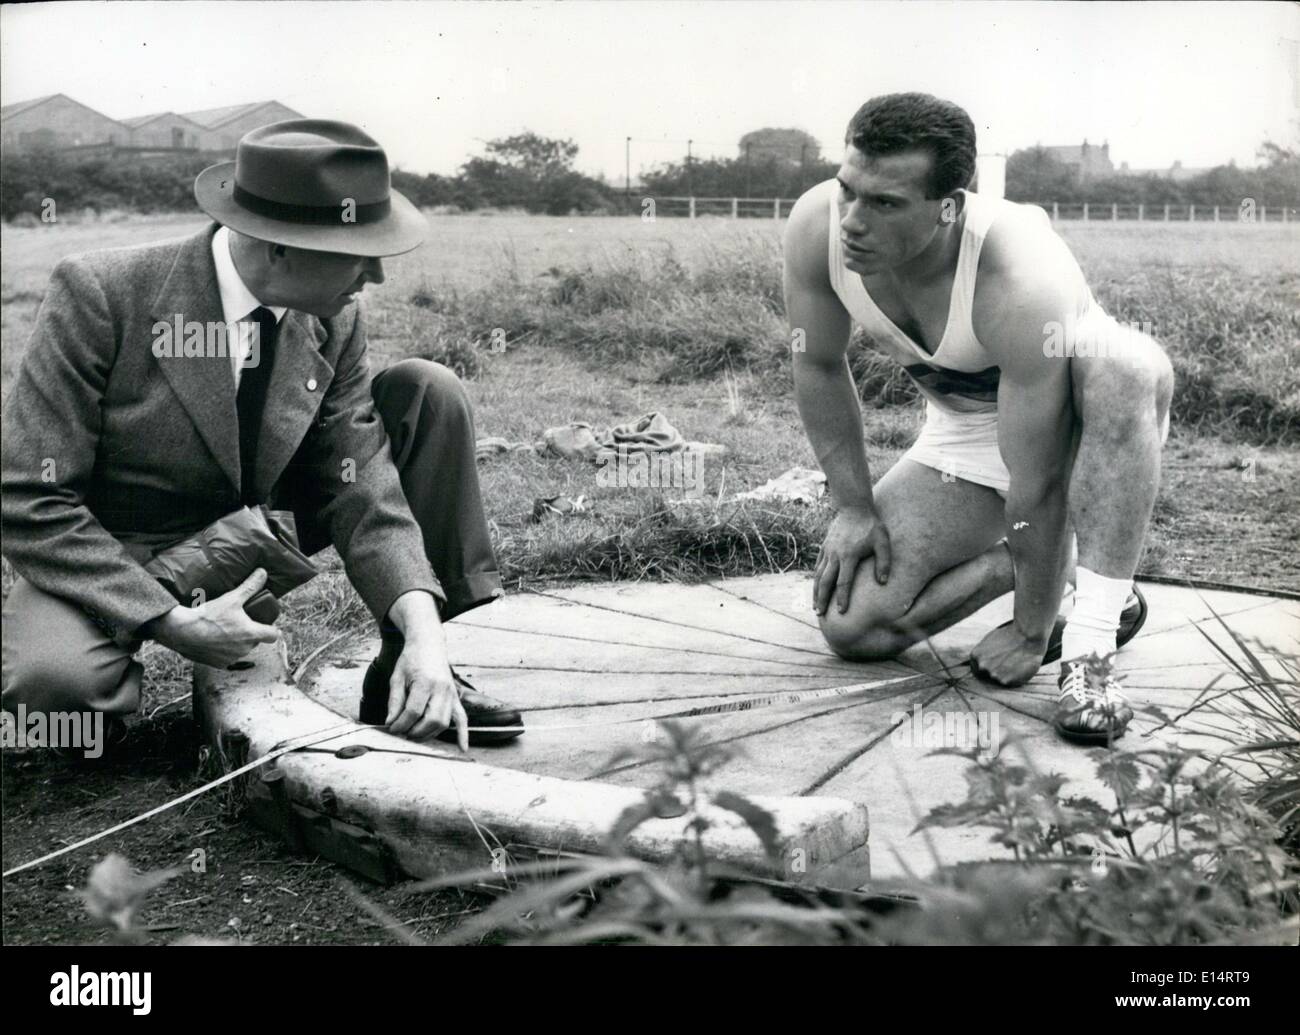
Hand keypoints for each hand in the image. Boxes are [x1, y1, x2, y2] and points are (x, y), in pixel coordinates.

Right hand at [144, 568, 280, 667]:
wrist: (181, 631)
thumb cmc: (209, 616)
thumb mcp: (232, 598)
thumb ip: (250, 586)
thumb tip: (263, 572)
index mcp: (251, 634)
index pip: (273, 635)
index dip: (270, 628)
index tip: (264, 623)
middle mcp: (244, 649)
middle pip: (255, 641)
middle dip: (249, 633)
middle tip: (238, 622)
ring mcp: (231, 658)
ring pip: (240, 650)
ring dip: (236, 642)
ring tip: (225, 630)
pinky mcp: (218, 664)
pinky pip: (226, 658)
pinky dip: (222, 651)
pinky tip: (215, 641)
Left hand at [383, 632, 468, 751]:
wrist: (429, 645)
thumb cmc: (411, 661)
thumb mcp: (397, 678)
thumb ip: (394, 701)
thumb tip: (391, 723)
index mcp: (425, 682)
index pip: (413, 712)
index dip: (400, 724)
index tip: (391, 728)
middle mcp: (441, 689)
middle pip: (430, 720)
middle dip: (414, 732)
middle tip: (402, 733)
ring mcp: (451, 694)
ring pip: (443, 723)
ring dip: (428, 734)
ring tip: (414, 734)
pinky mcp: (456, 697)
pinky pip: (463, 718)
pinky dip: (463, 734)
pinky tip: (463, 749)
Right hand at [814, 506, 891, 615]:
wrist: (854, 507)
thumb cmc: (871, 525)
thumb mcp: (882, 542)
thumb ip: (884, 562)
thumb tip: (882, 582)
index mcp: (849, 556)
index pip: (843, 582)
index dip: (842, 598)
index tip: (841, 611)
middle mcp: (835, 555)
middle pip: (825, 582)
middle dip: (822, 599)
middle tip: (820, 614)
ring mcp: (828, 550)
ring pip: (818, 575)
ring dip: (816, 592)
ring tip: (815, 606)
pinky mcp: (824, 546)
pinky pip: (818, 565)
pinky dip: (816, 578)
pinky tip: (816, 587)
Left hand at [970, 622, 1047, 686]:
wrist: (1028, 636)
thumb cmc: (1011, 635)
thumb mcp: (990, 639)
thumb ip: (983, 652)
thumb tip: (981, 659)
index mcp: (976, 655)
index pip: (976, 669)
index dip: (986, 668)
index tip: (995, 665)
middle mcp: (982, 666)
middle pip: (986, 675)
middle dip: (996, 670)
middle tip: (1007, 663)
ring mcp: (993, 674)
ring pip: (998, 680)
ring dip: (1006, 674)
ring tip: (1015, 663)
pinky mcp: (1006, 681)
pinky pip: (1009, 682)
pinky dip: (1015, 677)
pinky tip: (1019, 667)